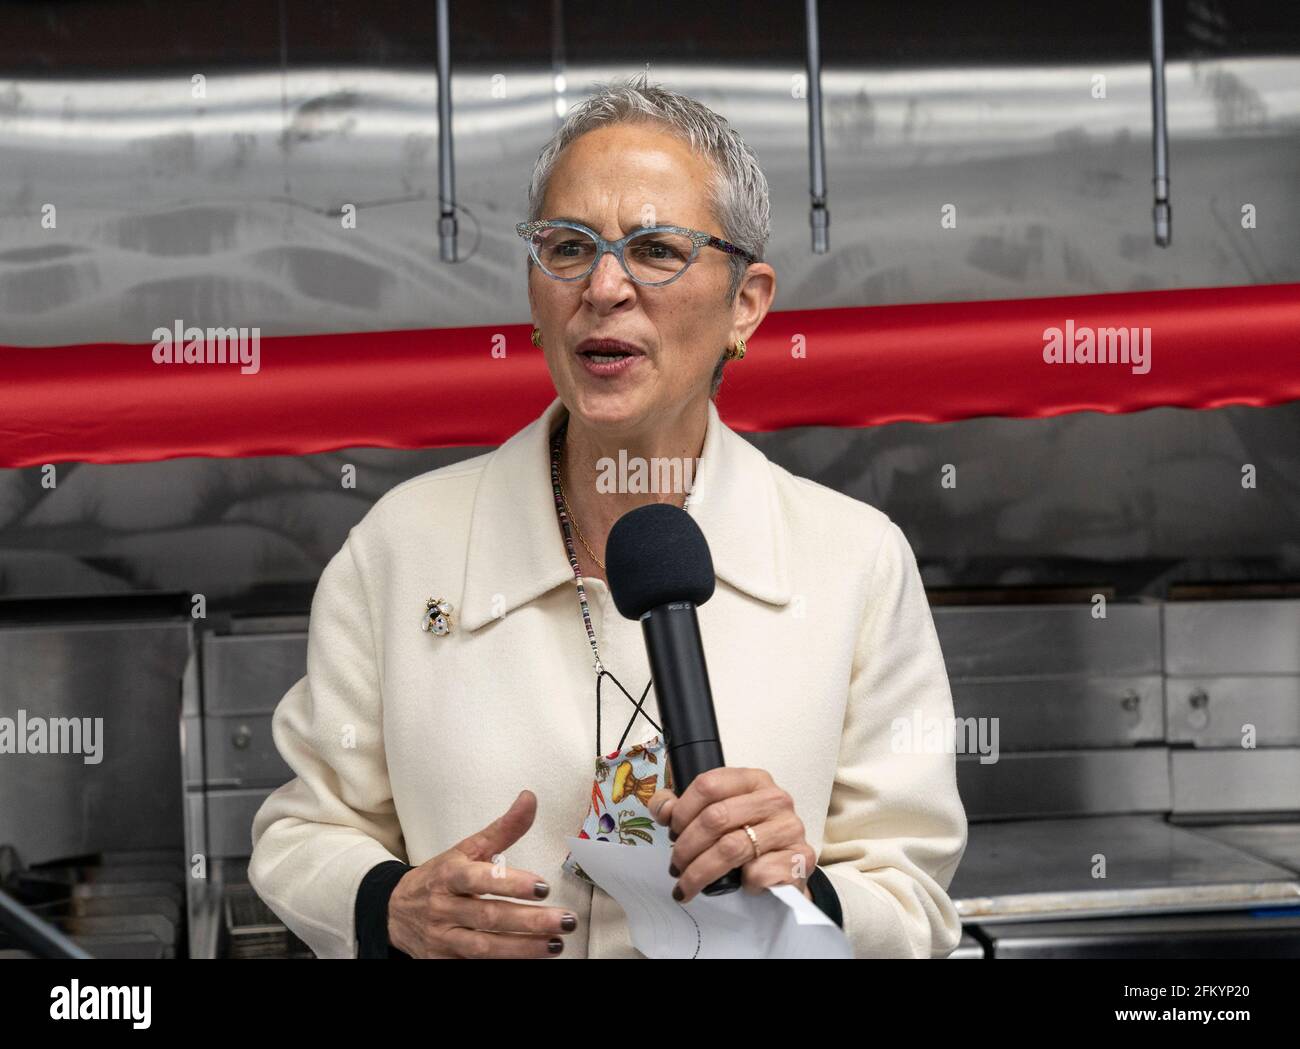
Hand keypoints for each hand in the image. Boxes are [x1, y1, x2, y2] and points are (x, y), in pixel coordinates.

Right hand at [387, 789, 577, 957]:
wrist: (393, 911)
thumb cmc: (439, 878)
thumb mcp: (466, 850)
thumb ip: (502, 829)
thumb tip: (530, 799)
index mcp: (448, 876)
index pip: (478, 879)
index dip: (510, 884)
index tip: (542, 887)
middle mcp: (443, 909)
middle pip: (488, 917)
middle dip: (529, 921)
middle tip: (563, 920)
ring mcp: (441, 939)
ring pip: (484, 948)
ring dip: (523, 949)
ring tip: (555, 945)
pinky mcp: (441, 962)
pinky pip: (474, 966)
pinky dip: (503, 964)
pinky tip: (530, 959)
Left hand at [649, 768, 815, 903]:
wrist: (784, 868)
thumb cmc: (748, 837)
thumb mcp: (716, 814)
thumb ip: (682, 807)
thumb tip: (662, 808)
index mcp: (753, 779)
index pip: (707, 785)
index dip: (682, 812)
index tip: (672, 833)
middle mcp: (775, 799)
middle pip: (716, 818)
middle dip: (686, 847)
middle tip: (675, 867)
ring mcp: (790, 827)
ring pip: (732, 848)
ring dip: (701, 872)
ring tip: (687, 885)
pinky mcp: (801, 858)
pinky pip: (760, 871)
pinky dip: (743, 883)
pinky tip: (737, 886)